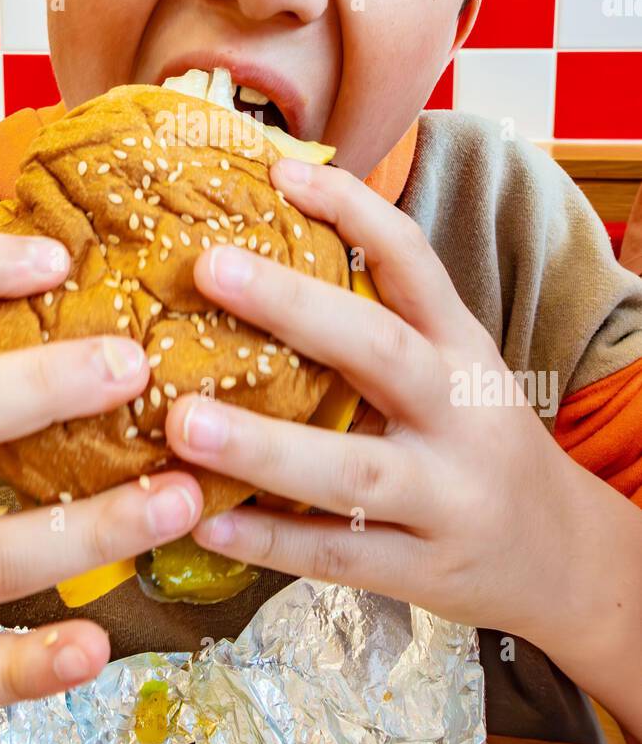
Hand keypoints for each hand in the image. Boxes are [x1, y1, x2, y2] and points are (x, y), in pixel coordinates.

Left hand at [165, 157, 601, 650]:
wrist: (559, 553)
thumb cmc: (478, 442)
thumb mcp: (455, 368)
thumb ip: (382, 323)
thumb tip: (264, 257)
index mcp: (463, 348)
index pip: (413, 261)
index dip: (352, 210)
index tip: (279, 173)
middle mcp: (459, 413)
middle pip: (381, 349)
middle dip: (293, 306)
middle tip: (209, 268)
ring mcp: (445, 496)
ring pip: (354, 470)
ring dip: (264, 446)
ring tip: (183, 422)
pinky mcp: (424, 570)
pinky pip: (338, 556)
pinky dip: (269, 541)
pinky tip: (207, 519)